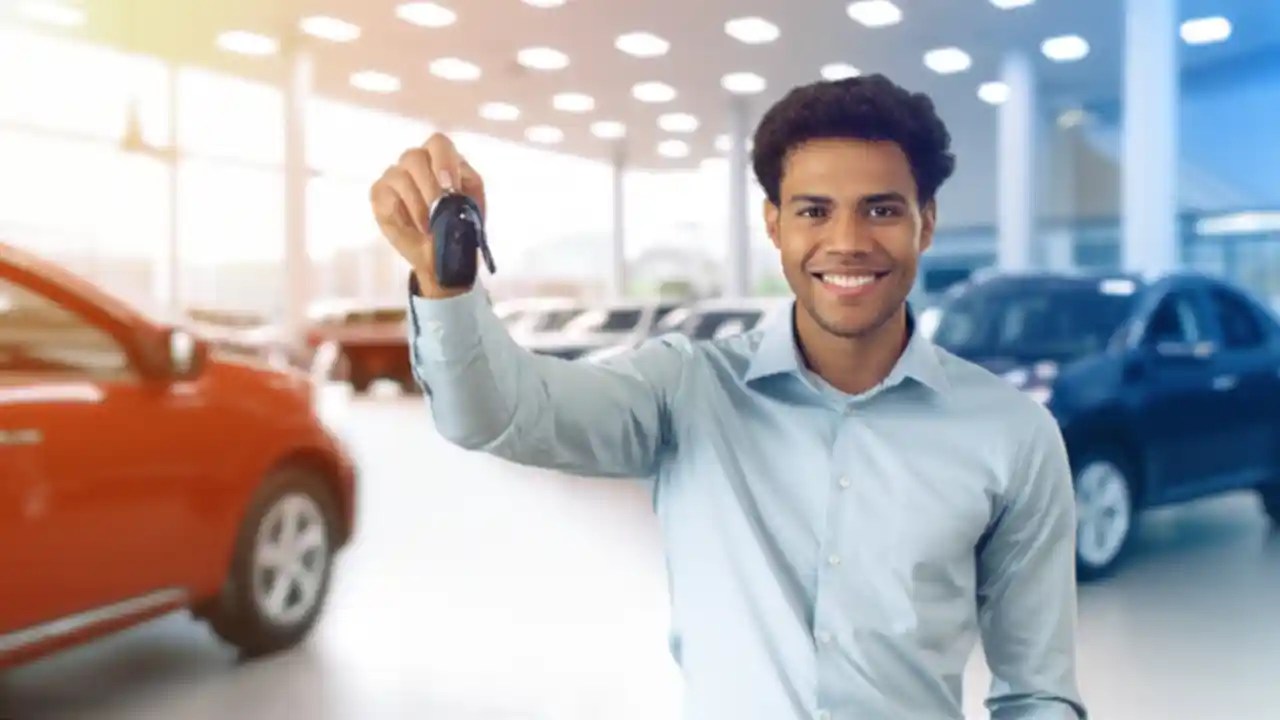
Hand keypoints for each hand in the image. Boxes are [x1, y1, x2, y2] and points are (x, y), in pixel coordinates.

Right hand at [369, 133, 486, 297]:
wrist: (442, 255)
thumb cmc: (459, 225)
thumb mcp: (474, 205)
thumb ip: (466, 188)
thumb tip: (450, 187)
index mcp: (443, 159)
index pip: (438, 143)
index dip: (443, 162)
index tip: (450, 187)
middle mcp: (417, 161)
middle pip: (415, 157)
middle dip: (430, 189)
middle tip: (439, 213)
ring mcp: (395, 175)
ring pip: (400, 176)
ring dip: (417, 206)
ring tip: (429, 227)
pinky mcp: (379, 193)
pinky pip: (384, 193)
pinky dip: (400, 212)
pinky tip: (411, 226)